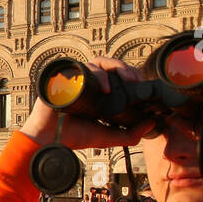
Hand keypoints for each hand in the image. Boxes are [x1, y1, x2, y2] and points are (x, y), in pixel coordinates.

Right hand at [20, 57, 154, 149]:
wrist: (49, 140)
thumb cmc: (74, 136)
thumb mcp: (108, 136)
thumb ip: (131, 133)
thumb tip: (153, 123)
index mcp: (99, 93)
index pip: (119, 76)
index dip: (133, 77)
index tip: (144, 86)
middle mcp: (89, 83)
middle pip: (112, 66)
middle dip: (128, 70)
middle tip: (137, 81)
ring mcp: (77, 78)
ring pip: (100, 62)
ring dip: (116, 67)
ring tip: (126, 80)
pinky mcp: (66, 77)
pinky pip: (83, 66)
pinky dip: (97, 74)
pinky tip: (105, 88)